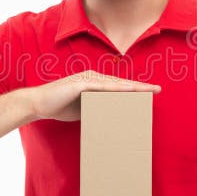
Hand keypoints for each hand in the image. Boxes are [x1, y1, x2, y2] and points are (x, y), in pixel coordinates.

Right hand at [25, 70, 160, 121]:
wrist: (39, 103)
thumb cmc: (60, 106)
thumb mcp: (83, 109)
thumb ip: (96, 109)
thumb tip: (110, 117)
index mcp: (95, 82)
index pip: (119, 86)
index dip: (135, 89)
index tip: (150, 92)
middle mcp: (93, 77)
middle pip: (121, 83)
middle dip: (140, 87)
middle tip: (157, 90)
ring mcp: (88, 79)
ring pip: (115, 84)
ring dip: (132, 87)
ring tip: (148, 91)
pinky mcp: (81, 84)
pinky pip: (102, 87)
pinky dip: (116, 89)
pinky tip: (128, 91)